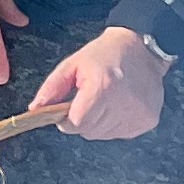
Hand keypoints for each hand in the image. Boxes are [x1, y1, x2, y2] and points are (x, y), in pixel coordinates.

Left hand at [30, 25, 173, 140]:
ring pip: (104, 135)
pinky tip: (120, 104)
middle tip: (89, 98)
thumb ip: (51, 88)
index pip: (77, 124)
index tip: (69, 107)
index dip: (68, 119)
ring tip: (106, 99)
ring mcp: (138, 114)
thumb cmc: (103, 55)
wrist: (141, 48)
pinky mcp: (148, 120)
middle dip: (83, 119)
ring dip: (99, 122)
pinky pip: (120, 134)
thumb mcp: (72, 65)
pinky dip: (115, 124)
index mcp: (103, 87)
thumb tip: (34, 109)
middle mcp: (123, 104)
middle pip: (89, 131)